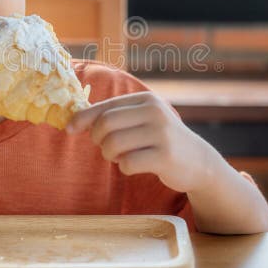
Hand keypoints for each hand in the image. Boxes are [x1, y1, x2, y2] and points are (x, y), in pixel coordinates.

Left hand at [66, 91, 209, 192]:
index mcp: (146, 100)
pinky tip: (135, 166)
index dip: (83, 118)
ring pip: (113, 144)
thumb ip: (115, 116)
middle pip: (105, 124)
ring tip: (120, 157)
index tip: (69, 128)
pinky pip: (127, 163)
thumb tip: (73, 120)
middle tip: (106, 148)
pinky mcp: (165, 156)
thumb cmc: (160, 140)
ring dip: (110, 155)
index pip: (105, 106)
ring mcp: (161, 134)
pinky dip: (124, 167)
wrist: (198, 161)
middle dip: (98, 140)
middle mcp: (154, 112)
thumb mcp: (143, 120)